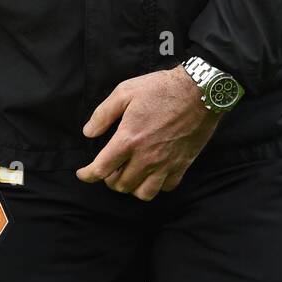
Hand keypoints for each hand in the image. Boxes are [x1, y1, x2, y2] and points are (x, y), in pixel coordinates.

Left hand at [76, 67, 220, 200]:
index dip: (87, 175)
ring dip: (132, 187)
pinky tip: (153, 173)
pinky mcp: (182, 164)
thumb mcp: (125, 91)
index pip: (101, 169)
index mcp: (128, 140)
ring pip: (143, 193)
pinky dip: (157, 185)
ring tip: (130, 174)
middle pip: (121, 185)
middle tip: (109, 168)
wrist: (199, 90)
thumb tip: (88, 132)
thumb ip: (103, 114)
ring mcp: (165, 164)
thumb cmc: (160, 88)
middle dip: (109, 180)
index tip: (83, 173)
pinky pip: (167, 187)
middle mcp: (146, 157)